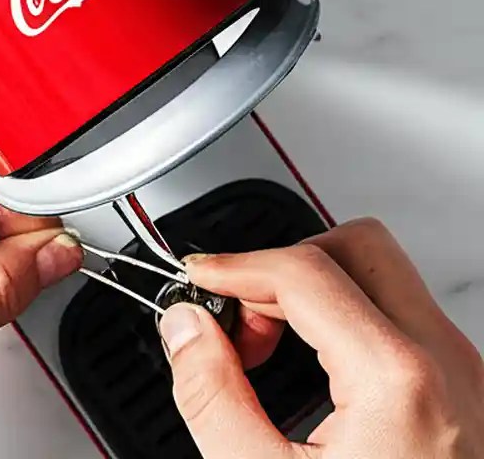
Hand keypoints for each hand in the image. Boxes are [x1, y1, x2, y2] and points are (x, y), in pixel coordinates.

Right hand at [159, 218, 483, 457]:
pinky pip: (399, 322)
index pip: (303, 271)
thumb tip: (187, 330)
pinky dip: (342, 324)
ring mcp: (465, 378)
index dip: (232, 266)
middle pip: (357, 248)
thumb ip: (211, 393)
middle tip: (236, 314)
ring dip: (312, 295)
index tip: (195, 282)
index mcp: (397, 379)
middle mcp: (447, 365)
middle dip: (282, 265)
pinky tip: (306, 373)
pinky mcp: (465, 395)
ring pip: (381, 279)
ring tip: (263, 352)